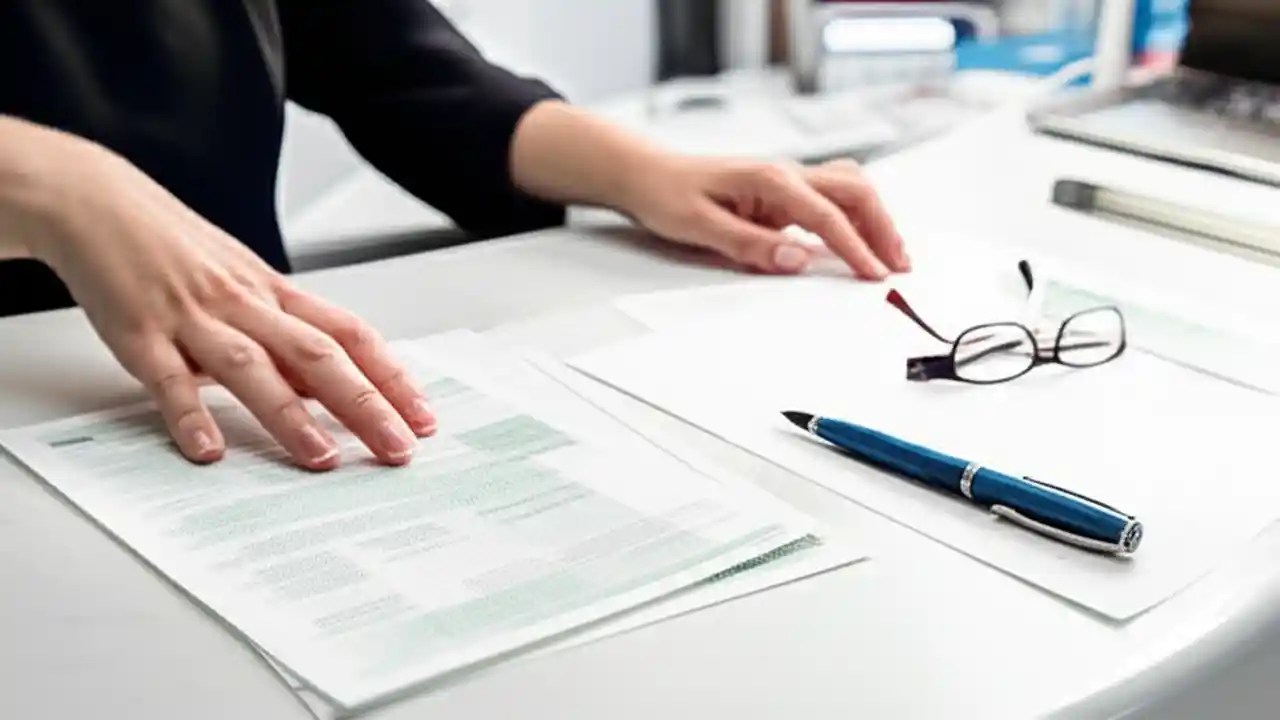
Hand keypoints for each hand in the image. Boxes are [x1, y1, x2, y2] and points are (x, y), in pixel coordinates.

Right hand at [9, 120, 432, 469]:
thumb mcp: (244, 286)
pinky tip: (208, 449)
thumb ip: (284, 337)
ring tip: (322, 459)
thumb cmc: (177, 250)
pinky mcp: (139, 332)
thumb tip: (331, 387)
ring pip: (252, 367)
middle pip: (316, 354)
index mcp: (274, 294)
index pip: (349, 334)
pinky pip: (166, 378)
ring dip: (290, 415)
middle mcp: (244, 304)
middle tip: (398, 448)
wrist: (96, 201)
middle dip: (363, 404)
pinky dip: (189, 414)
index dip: (390, 376)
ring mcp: (192, 317)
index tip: (422, 416)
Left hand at [623, 155, 908, 278]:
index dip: (854, 246)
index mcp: (768, 179)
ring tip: (890, 256)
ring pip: (849, 189)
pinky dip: (855, 217)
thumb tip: (797, 260)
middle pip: (854, 190)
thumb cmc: (667, 195)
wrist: (648, 174)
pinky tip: (862, 240)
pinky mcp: (783, 191)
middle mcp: (785, 173)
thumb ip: (750, 244)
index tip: (874, 274)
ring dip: (875, 219)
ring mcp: (786, 180)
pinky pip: (831, 199)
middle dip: (882, 227)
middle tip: (898, 266)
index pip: (825, 214)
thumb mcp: (699, 226)